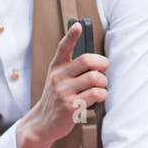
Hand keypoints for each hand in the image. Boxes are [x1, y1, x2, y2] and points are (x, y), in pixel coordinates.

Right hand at [18, 22, 108, 147]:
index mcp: (56, 68)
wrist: (43, 123)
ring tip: (100, 87)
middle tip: (103, 69)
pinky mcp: (71, 106)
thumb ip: (73, 68)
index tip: (78, 25)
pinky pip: (97, 94)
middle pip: (87, 61)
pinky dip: (103, 95)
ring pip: (96, 78)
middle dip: (102, 63)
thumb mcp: (59, 80)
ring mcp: (64, 92)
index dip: (71, 35)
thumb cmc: (58, 98)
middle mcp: (58, 77)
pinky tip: (98, 98)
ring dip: (104, 83)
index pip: (63, 48)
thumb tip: (97, 60)